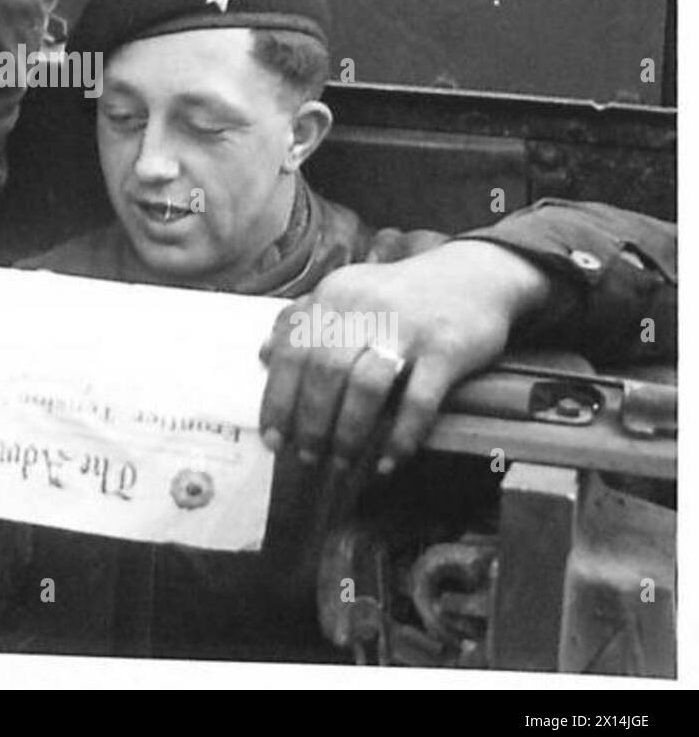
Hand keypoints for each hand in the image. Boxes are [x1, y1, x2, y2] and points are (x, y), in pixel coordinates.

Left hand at [259, 241, 551, 474]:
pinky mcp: (445, 348)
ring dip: (349, 432)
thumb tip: (262, 353)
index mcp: (334, 294)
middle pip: (324, 372)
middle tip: (306, 455)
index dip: (277, 398)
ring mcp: (407, 327)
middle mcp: (364, 306)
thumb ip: (303, 319)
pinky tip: (389, 461)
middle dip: (310, 421)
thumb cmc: (400, 294)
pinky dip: (400, 436)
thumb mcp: (348, 293)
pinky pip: (417, 400)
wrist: (475, 275)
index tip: (272, 437)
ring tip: (341, 461)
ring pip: (365, 387)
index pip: (292, 351)